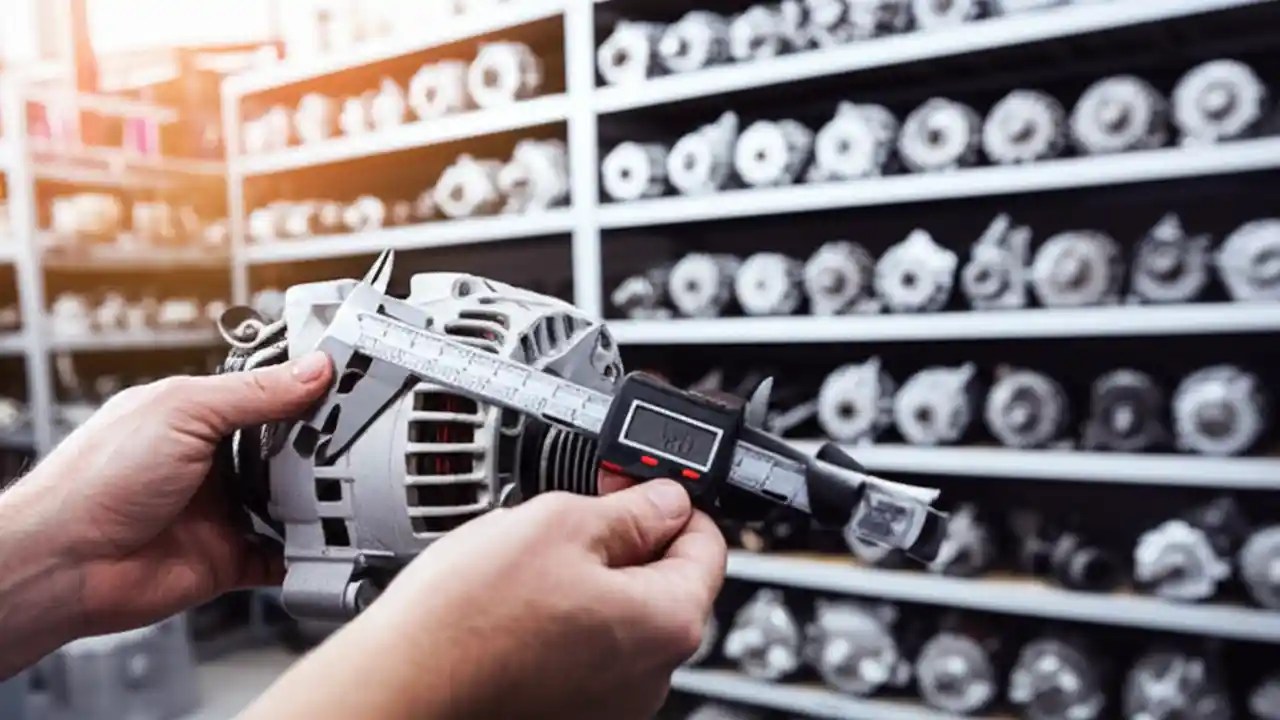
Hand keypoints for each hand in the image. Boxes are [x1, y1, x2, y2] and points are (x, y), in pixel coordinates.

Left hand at [4, 352, 331, 640]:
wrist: (64, 561)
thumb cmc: (96, 479)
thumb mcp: (184, 412)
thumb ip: (255, 393)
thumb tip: (315, 369)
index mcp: (201, 414)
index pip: (271, 393)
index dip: (310, 389)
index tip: (355, 385)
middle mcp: (215, 462)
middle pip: (289, 450)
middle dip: (323, 448)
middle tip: (366, 441)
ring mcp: (223, 511)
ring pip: (292, 503)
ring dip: (320, 500)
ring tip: (356, 490)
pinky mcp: (228, 558)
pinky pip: (281, 557)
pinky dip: (306, 556)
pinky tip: (329, 544)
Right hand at [244, 479, 727, 719]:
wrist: (400, 687)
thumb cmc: (468, 619)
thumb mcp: (559, 523)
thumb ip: (631, 509)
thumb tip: (666, 500)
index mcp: (669, 622)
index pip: (709, 542)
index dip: (673, 500)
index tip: (636, 482)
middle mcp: (653, 674)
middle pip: (665, 581)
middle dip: (627, 540)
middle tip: (574, 514)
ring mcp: (613, 702)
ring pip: (621, 615)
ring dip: (591, 580)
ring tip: (531, 565)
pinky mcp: (572, 712)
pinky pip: (588, 650)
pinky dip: (565, 620)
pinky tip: (518, 605)